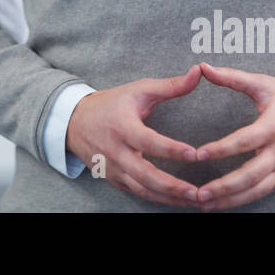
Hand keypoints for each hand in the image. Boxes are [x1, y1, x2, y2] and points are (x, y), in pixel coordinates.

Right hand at [65, 64, 202, 207]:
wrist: (75, 122)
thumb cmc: (111, 103)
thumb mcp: (138, 90)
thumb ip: (170, 85)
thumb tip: (198, 72)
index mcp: (123, 127)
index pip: (148, 141)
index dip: (171, 149)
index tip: (195, 154)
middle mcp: (116, 152)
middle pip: (145, 175)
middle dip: (172, 186)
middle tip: (198, 192)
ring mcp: (114, 169)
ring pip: (143, 190)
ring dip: (170, 199)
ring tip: (196, 201)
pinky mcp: (115, 180)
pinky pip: (139, 194)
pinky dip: (159, 200)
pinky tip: (178, 202)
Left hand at [189, 62, 274, 211]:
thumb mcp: (266, 84)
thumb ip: (233, 78)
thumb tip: (204, 67)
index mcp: (273, 127)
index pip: (244, 142)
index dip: (221, 149)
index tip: (199, 154)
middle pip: (250, 175)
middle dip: (224, 186)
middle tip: (199, 193)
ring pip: (257, 190)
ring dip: (231, 200)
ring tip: (206, 205)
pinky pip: (264, 192)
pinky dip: (244, 199)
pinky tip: (225, 203)